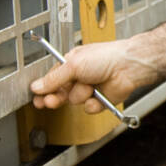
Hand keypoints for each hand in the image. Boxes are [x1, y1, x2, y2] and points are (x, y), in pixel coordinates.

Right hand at [29, 39, 152, 114]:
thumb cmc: (106, 57)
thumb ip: (54, 78)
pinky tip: (99, 95)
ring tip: (90, 85)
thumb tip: (37, 86)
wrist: (128, 67)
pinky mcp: (100, 101)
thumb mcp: (73, 65)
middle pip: (60, 93)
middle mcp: (80, 77)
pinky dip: (93, 103)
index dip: (44, 89)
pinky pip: (89, 108)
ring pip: (75, 101)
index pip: (52, 80)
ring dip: (80, 94)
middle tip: (50, 101)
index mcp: (71, 64)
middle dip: (55, 98)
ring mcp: (90, 89)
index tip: (37, 97)